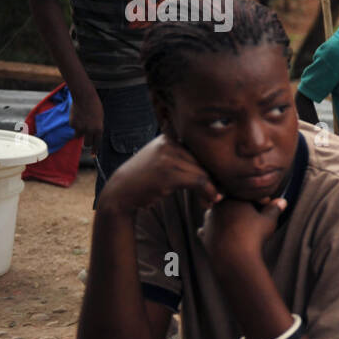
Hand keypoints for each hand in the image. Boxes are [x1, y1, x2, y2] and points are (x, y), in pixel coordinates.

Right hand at [70, 88, 103, 150]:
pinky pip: (74, 127)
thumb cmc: (94, 107)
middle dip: (87, 143)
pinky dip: (75, 123)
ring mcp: (80, 128)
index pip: (97, 143)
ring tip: (82, 121)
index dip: (95, 150)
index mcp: (99, 129)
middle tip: (86, 139)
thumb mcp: (100, 119)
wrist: (85, 98)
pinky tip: (78, 115)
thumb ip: (96, 128)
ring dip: (80, 132)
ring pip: (79, 136)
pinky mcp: (73, 124)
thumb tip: (92, 136)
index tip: (93, 155)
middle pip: (87, 144)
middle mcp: (90, 130)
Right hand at [96, 133, 220, 215]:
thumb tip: (218, 165)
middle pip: (204, 160)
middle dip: (214, 178)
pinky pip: (200, 182)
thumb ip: (183, 156)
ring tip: (213, 200)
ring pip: (204, 172)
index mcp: (168, 137)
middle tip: (218, 194)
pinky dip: (208, 193)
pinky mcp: (168, 174)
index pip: (199, 147)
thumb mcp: (161, 159)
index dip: (211, 163)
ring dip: (213, 189)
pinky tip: (208, 202)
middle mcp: (168, 143)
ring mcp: (167, 157)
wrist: (120, 192)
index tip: (217, 179)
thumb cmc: (145, 178)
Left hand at [200, 196, 285, 274]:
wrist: (234, 258)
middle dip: (243, 209)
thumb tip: (282, 201)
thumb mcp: (269, 220)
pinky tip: (226, 237)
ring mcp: (208, 221)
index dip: (258, 200)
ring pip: (221, 216)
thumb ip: (274, 209)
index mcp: (232, 197)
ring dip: (229, 220)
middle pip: (232, 204)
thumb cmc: (253, 236)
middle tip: (255, 217)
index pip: (246, 195)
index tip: (266, 205)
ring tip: (242, 229)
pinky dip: (218, 233)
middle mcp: (217, 206)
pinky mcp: (205, 235)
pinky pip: (212, 230)